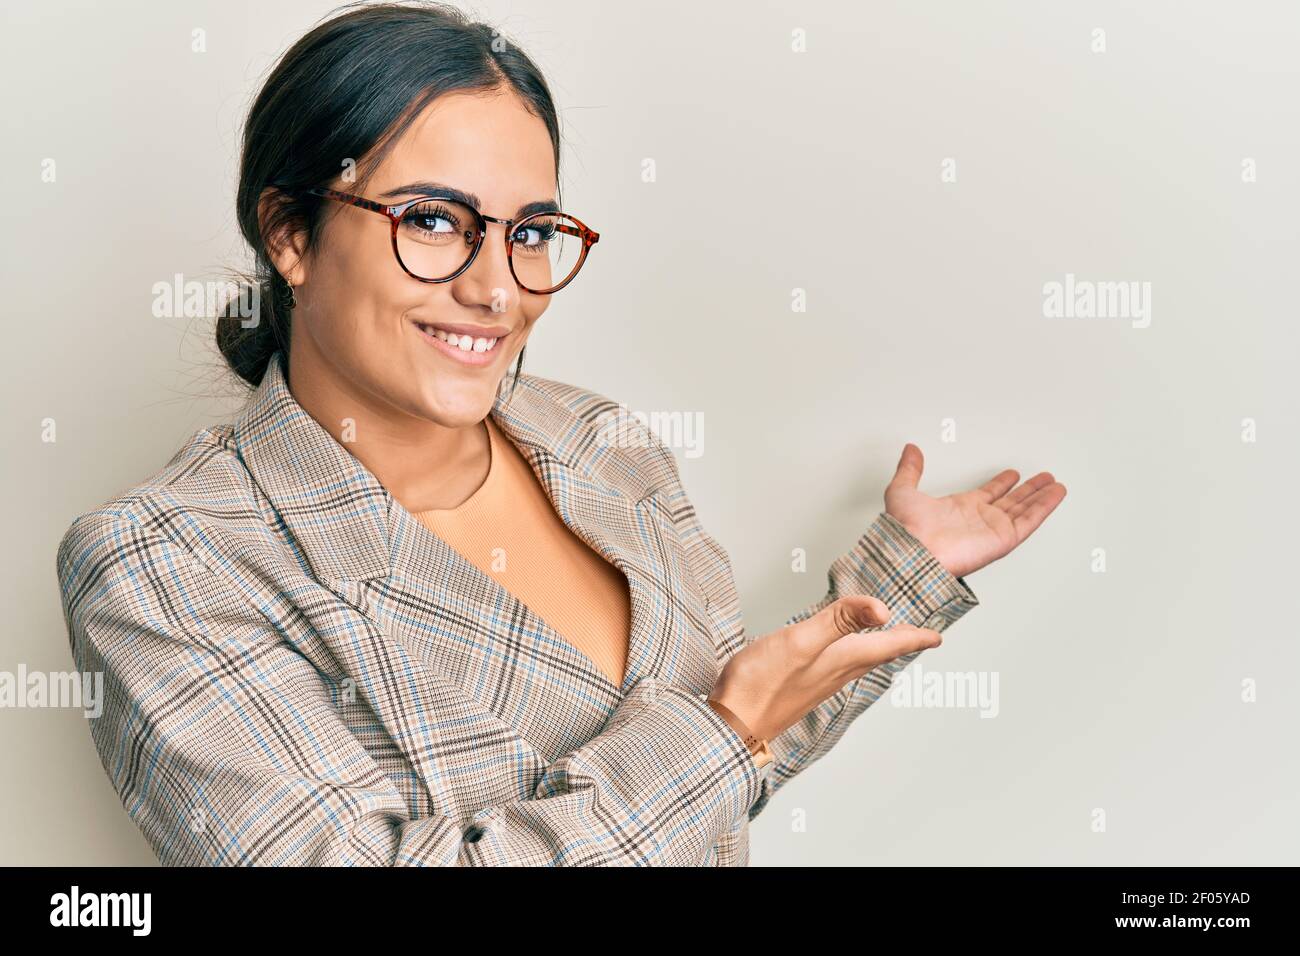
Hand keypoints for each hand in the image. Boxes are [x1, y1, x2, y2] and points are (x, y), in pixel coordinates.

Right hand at [710, 594, 939, 741]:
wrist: (732, 723)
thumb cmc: (760, 684)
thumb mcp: (802, 642)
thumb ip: (839, 621)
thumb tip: (883, 608)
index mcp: (841, 660)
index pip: (887, 646)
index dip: (913, 637)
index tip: (936, 636)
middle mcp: (834, 674)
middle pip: (876, 656)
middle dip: (898, 643)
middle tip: (918, 637)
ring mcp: (816, 683)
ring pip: (857, 664)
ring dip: (875, 651)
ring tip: (883, 641)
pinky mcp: (797, 686)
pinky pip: (834, 668)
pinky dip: (847, 657)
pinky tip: (835, 656)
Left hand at [884, 443, 1066, 579]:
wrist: (913, 551)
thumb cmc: (905, 530)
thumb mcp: (902, 491)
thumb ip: (909, 469)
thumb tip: (910, 450)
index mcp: (958, 510)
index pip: (987, 494)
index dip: (1000, 484)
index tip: (1012, 474)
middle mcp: (977, 521)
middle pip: (1010, 502)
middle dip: (1027, 490)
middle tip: (1043, 478)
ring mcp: (992, 530)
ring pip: (1023, 510)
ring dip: (1040, 496)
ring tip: (1055, 483)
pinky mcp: (1003, 540)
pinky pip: (1030, 521)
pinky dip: (1045, 507)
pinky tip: (1056, 494)